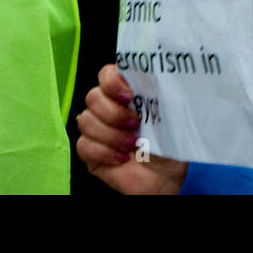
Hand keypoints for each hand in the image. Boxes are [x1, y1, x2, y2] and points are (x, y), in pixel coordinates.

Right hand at [74, 64, 187, 194]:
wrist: (165, 178)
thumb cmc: (168, 145)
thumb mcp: (168, 115)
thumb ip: (157, 94)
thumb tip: (153, 75)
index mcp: (126, 94)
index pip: (107, 74)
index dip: (112, 82)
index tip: (129, 96)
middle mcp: (107, 108)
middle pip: (93, 97)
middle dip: (114, 113)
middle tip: (135, 125)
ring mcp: (96, 129)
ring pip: (86, 120)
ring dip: (112, 135)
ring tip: (132, 145)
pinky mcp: (90, 152)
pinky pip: (84, 145)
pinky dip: (104, 152)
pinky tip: (121, 159)